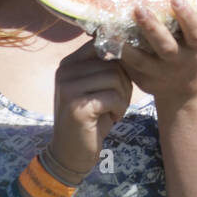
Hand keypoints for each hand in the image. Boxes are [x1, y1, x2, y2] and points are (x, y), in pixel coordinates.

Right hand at [50, 41, 133, 174]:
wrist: (72, 153)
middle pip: (113, 62)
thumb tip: (131, 44)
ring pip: (115, 78)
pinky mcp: (76, 106)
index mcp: (69, 63)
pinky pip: (113, 96)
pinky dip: (119, 108)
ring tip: (115, 109)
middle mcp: (65, 71)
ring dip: (123, 97)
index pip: (102, 44)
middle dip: (125, 83)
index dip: (121, 59)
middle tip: (119, 101)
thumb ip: (106, 66)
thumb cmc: (92, 118)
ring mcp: (68, 88)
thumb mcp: (97, 87)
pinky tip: (112, 117)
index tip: (123, 78)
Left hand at [117, 0, 196, 106]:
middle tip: (138, 7)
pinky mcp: (143, 81)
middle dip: (152, 27)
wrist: (185, 91)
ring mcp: (159, 73)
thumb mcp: (194, 41)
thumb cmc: (189, 53)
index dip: (187, 16)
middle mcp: (177, 61)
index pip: (195, 31)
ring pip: (141, 60)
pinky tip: (106, 38)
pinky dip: (118, 51)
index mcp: (194, 48)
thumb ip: (184, 23)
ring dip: (126, 43)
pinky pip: (128, 66)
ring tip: (112, 27)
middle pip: (165, 46)